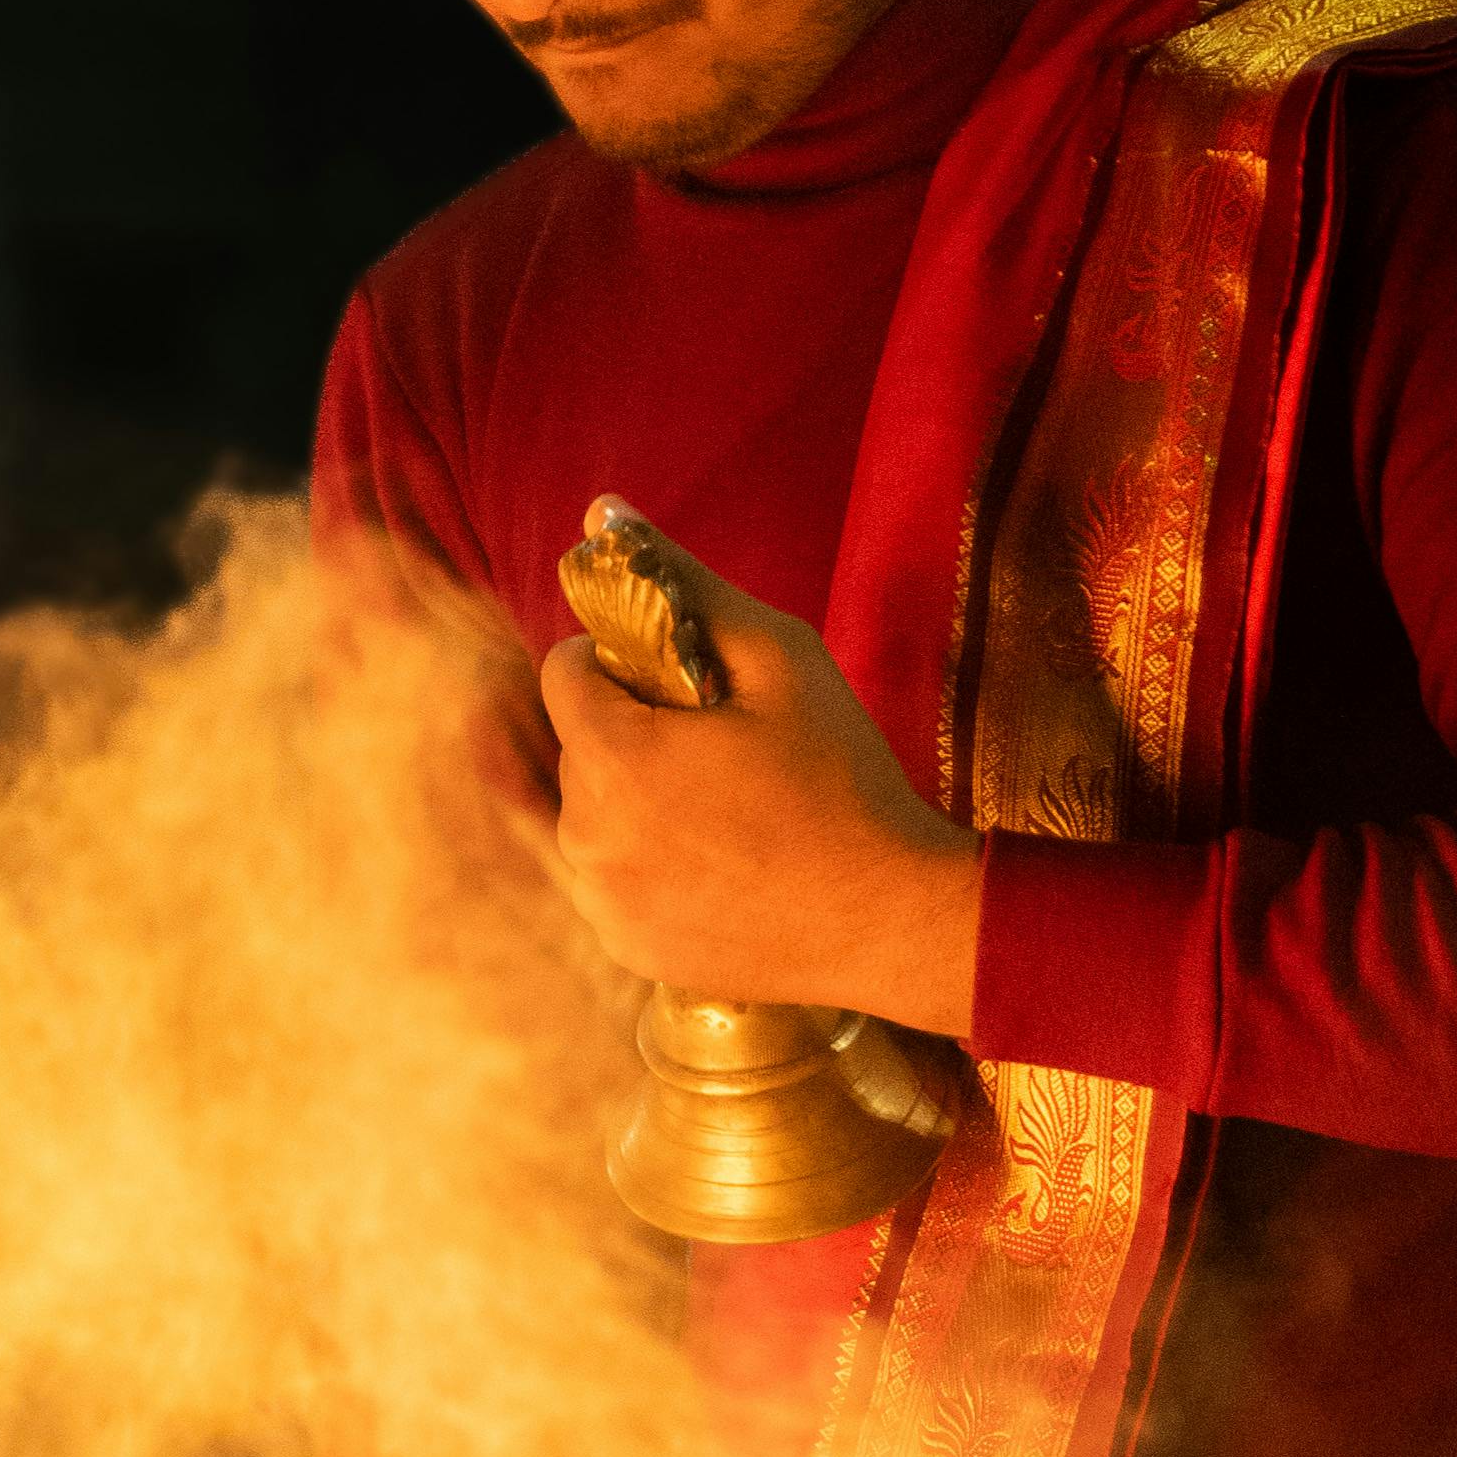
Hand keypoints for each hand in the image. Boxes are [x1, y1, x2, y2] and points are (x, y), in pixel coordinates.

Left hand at [541, 531, 982, 1036]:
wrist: (891, 919)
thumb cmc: (842, 778)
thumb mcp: (779, 658)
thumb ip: (683, 582)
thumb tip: (603, 510)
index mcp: (612, 757)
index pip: (564, 672)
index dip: (624, 663)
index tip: (692, 685)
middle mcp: (585, 835)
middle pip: (578, 743)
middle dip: (632, 730)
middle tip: (726, 749)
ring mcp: (601, 900)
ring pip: (592, 811)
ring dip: (636, 796)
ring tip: (729, 810)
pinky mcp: (625, 946)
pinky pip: (612, 875)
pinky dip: (648, 860)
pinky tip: (722, 863)